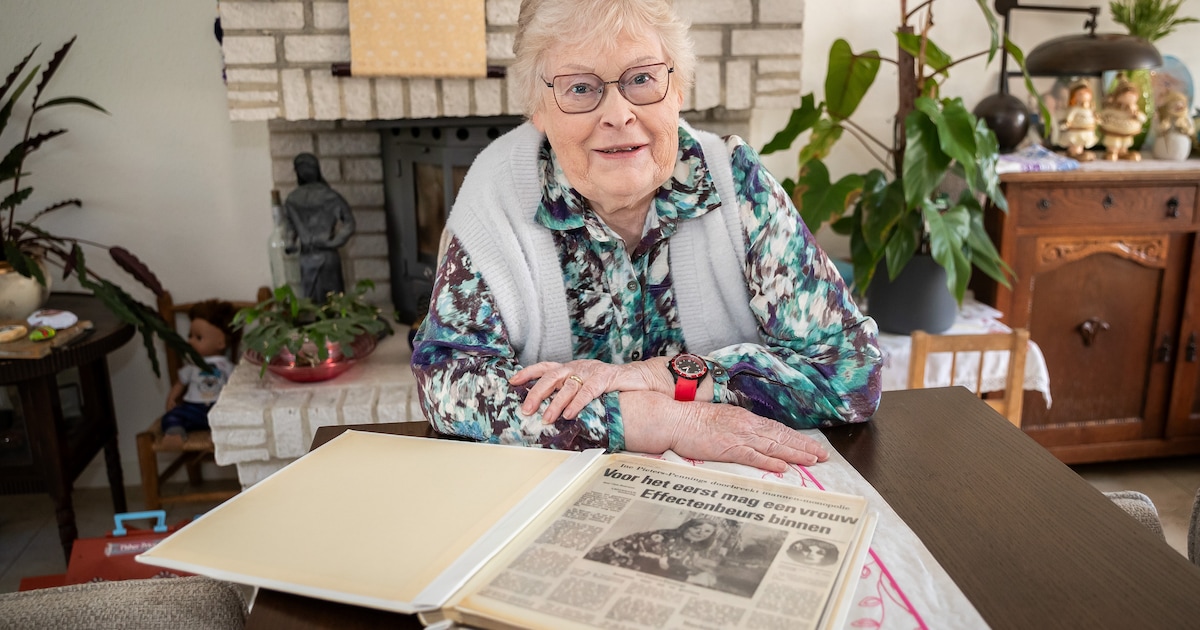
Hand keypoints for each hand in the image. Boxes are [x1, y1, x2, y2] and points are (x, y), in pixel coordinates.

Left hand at [510, 358, 671, 422]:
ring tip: (546, 418)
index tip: (513, 381)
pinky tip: (571, 414)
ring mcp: (592, 371)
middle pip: (551, 376)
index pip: (545, 366)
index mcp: (572, 368)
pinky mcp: (606, 378)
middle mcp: (579, 367)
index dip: (528, 373)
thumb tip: (549, 411)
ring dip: (555, 403)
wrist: (641, 379)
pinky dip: (578, 403)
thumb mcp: (587, 388)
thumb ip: (570, 395)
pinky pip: (588, 391)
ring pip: (568, 385)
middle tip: (526, 409)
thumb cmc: (612, 387)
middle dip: (536, 392)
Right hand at [621, 391, 828, 471]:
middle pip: (781, 437)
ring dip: (795, 453)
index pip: (777, 429)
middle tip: (824, 456)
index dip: (796, 439)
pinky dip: (770, 462)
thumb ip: (736, 428)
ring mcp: (738, 436)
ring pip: (773, 446)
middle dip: (804, 446)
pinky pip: (753, 456)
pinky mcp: (727, 448)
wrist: (673, 418)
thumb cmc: (692, 420)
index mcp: (745, 419)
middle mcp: (746, 425)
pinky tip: (783, 468)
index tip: (812, 446)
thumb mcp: (720, 420)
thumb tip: (751, 436)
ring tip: (813, 461)